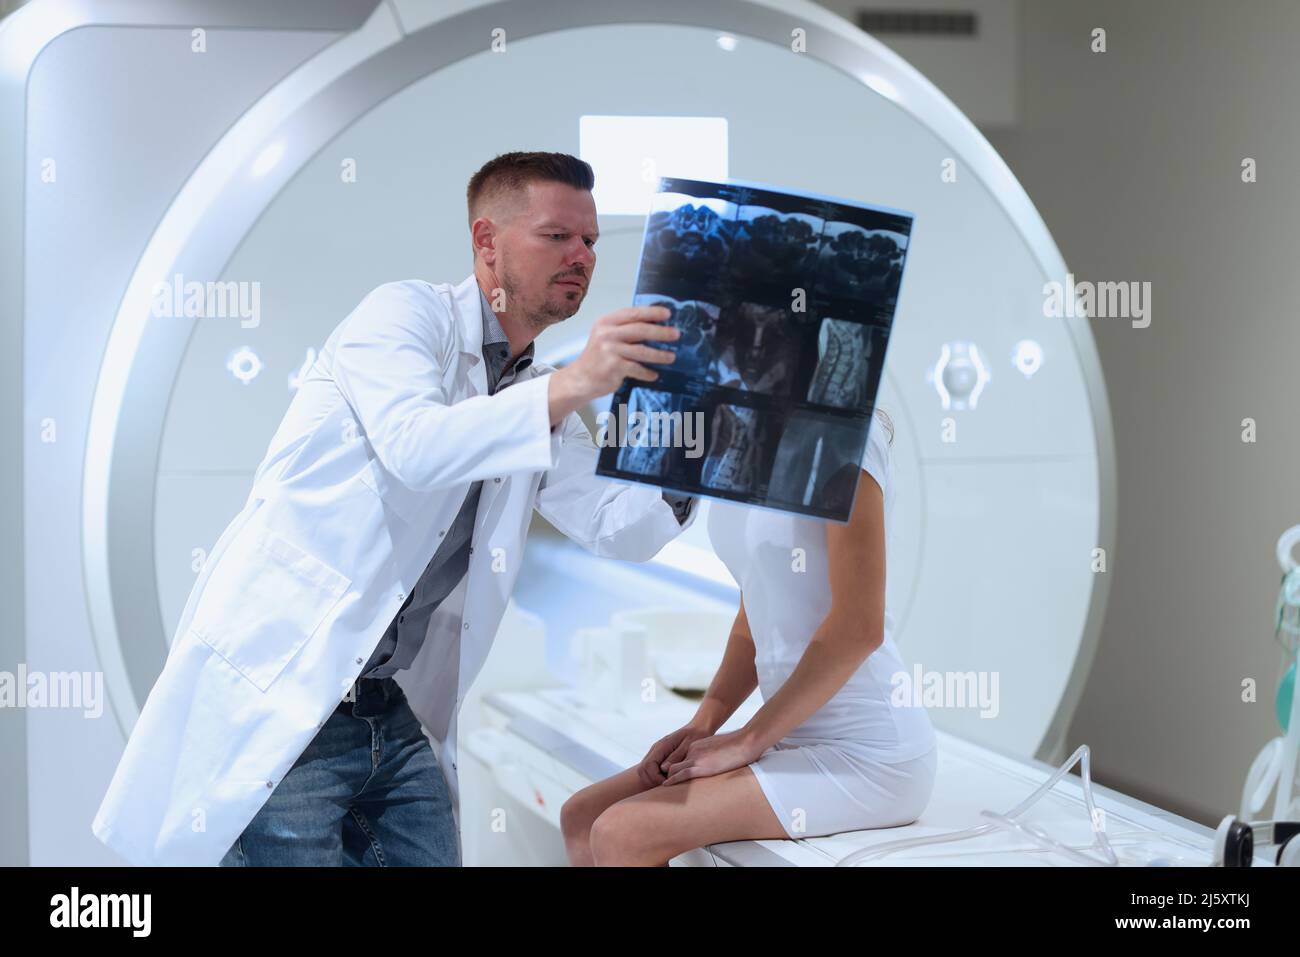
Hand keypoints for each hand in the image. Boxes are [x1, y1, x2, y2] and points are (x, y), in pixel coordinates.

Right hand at [554, 305, 679, 403]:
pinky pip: (637, 369)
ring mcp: (609, 351)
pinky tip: (654, 375)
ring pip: (641, 351)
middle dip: (661, 332)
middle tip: (676, 334)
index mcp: (606, 322)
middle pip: (640, 330)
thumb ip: (624, 329)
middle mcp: (606, 334)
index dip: (652, 312)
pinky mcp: (613, 367)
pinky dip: (647, 372)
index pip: (633, 313)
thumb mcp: (606, 336)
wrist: (580, 378)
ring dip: (659, 354)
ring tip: (671, 357)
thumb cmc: (598, 357)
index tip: (668, 313)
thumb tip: (655, 326)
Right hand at [636, 722, 713, 789]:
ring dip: (654, 779)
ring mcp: (657, 752)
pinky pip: (653, 768)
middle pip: (643, 770)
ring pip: (646, 770)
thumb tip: (664, 769)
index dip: (655, 778)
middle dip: (652, 780)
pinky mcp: (661, 755)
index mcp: (662, 746)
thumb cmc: (696, 735)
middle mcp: (656, 749)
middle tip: (668, 784)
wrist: (699, 727)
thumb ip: (676, 756)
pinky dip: (658, 776)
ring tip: (669, 782)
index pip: (648, 766)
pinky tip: (670, 777)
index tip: (668, 782)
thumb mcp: (688, 745)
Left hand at [661, 729, 763, 785]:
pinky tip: (665, 786)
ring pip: (673, 769)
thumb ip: (709, 756)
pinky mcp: (700, 767)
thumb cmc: (735, 747)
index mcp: (696, 746)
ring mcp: (695, 758)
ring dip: (667, 779)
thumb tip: (711, 764)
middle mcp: (692, 750)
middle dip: (665, 774)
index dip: (673, 768)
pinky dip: (672, 781)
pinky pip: (681, 774)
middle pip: (672, 763)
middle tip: (659, 785)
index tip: (668, 777)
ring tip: (661, 790)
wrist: (744, 742)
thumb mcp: (717, 748)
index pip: (679, 758)